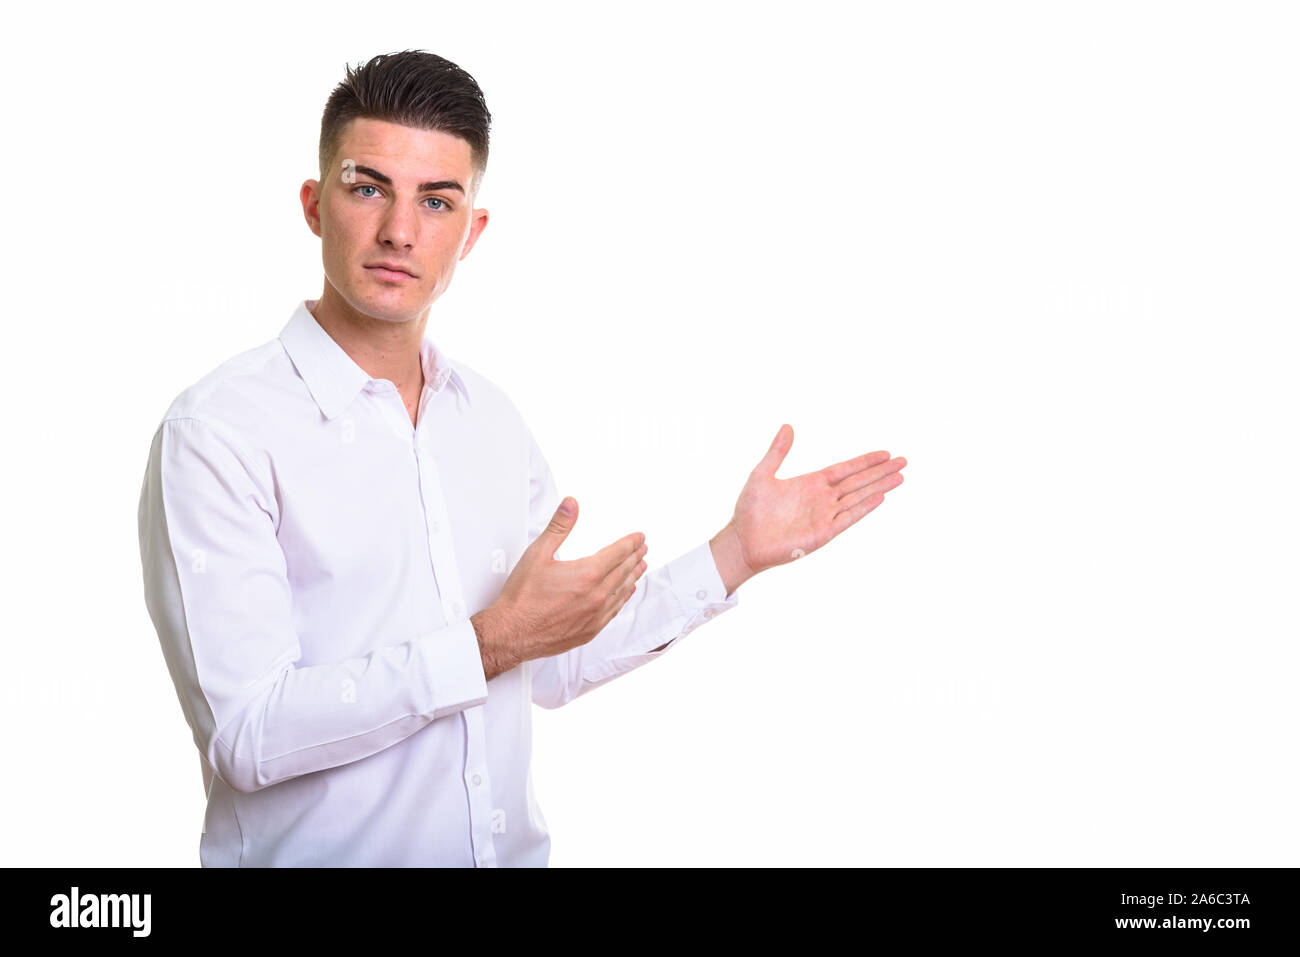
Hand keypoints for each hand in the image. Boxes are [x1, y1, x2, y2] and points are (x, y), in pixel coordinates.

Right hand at [472, 497, 646, 679]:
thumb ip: (559, 527)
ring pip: (622, 591)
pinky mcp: (590, 630)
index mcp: (587, 574)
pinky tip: (626, 593)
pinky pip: (614, 611)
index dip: (630, 543)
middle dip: (635, 557)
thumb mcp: (538, 553)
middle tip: (643, 549)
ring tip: (640, 567)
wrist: (513, 632)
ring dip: (633, 576)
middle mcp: (597, 596)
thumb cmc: (523, 597)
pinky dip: (623, 598)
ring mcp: (595, 615)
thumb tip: (571, 505)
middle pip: (624, 571)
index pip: (617, 553)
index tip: (639, 538)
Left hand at [716, 424, 906, 581]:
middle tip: (904, 461)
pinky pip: (847, 518)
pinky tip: (880, 497)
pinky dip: (863, 508)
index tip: (885, 453)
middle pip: (858, 481)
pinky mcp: (822, 533)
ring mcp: (824, 516)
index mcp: (811, 483)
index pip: (845, 469)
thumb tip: (788, 426)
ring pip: (858, 497)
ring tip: (900, 477)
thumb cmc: (750, 510)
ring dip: (879, 487)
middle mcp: (822, 499)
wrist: (743, 540)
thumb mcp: (762, 474)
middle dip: (881, 471)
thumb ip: (777, 451)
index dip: (865, 461)